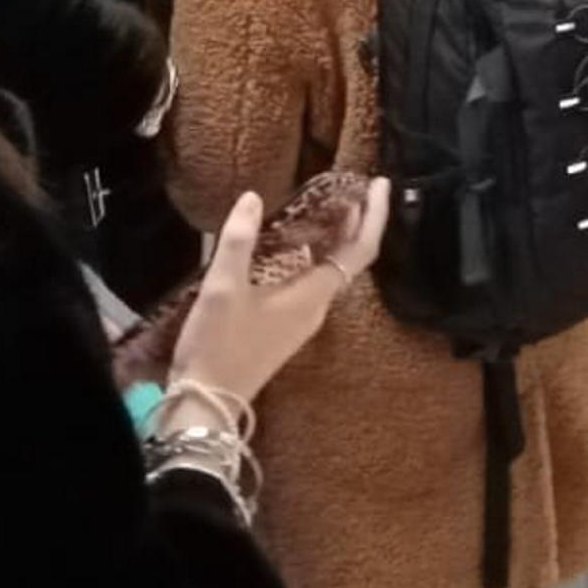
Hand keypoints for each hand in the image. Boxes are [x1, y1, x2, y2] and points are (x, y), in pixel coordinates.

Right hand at [168, 177, 390, 407]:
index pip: (361, 249)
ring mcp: (302, 320)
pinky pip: (312, 280)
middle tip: (353, 185)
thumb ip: (238, 241)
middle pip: (350, 256)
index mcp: (313, 296)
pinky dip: (312, 254)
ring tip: (327, 204)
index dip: (375, 215)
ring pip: (330, 269)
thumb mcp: (224, 289)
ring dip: (335, 236)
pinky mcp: (285, 327)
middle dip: (357, 220)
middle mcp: (317, 307)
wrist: (207, 404)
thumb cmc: (219, 345)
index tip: (380, 184)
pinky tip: (291, 243)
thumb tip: (253, 197)